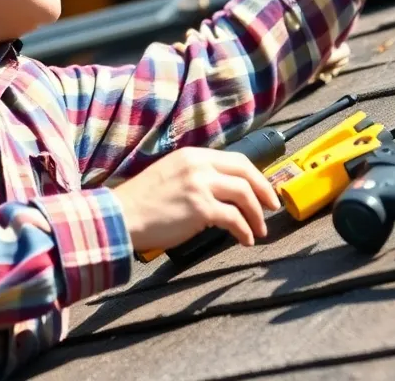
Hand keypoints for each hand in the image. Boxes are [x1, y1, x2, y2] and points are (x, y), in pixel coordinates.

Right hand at [111, 147, 280, 250]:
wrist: (121, 216)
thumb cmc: (142, 201)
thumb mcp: (171, 174)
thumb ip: (195, 175)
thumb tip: (222, 190)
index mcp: (193, 155)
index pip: (236, 159)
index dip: (255, 175)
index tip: (263, 189)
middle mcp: (199, 165)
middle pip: (246, 173)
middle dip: (264, 190)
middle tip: (272, 207)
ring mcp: (200, 185)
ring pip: (244, 194)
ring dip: (256, 215)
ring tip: (259, 229)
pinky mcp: (200, 208)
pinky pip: (234, 218)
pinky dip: (244, 230)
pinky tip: (244, 239)